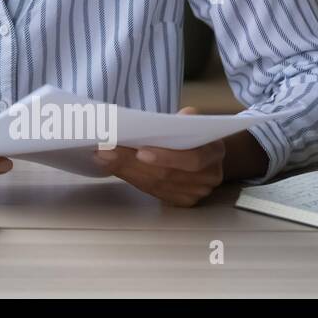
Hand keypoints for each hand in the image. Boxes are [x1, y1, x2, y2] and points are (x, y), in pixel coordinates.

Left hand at [92, 106, 223, 206]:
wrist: (207, 154)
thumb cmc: (193, 133)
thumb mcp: (193, 120)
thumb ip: (186, 119)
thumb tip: (181, 116)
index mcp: (215, 152)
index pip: (192, 159)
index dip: (166, 157)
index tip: (140, 151)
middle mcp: (209, 177)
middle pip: (166, 174)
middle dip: (132, 161)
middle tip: (104, 150)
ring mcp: (196, 193)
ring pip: (155, 185)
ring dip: (125, 170)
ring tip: (102, 156)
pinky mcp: (182, 202)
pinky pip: (152, 192)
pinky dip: (130, 177)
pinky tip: (112, 166)